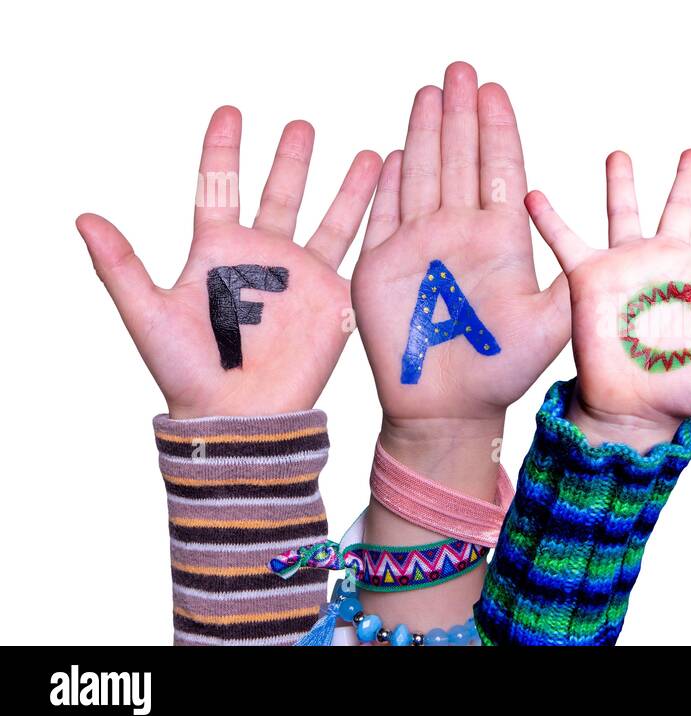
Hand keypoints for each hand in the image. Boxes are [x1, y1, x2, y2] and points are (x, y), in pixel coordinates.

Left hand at [77, 107, 380, 417]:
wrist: (240, 416)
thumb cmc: (188, 371)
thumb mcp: (148, 314)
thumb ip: (122, 265)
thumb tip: (84, 219)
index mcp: (219, 253)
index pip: (220, 188)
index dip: (223, 149)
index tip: (230, 112)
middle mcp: (262, 258)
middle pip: (280, 194)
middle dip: (292, 159)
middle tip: (301, 124)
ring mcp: (301, 277)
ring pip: (329, 219)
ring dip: (348, 187)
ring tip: (373, 153)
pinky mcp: (332, 299)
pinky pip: (358, 254)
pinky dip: (377, 223)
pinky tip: (393, 198)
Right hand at [352, 63, 569, 430]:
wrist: (450, 407)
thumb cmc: (502, 371)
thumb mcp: (549, 325)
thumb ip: (568, 286)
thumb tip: (595, 254)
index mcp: (501, 238)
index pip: (500, 168)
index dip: (497, 128)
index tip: (494, 89)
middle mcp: (461, 232)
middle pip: (460, 157)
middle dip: (460, 112)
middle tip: (461, 69)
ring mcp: (421, 244)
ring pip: (424, 173)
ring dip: (426, 131)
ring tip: (430, 91)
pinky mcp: (384, 265)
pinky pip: (385, 212)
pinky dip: (388, 181)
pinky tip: (395, 150)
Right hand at [526, 149, 690, 450]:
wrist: (636, 408)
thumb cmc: (687, 389)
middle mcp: (667, 263)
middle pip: (679, 208)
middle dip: (687, 180)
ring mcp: (628, 266)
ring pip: (625, 211)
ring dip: (622, 183)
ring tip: (619, 154)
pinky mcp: (591, 278)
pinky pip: (566, 240)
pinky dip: (550, 217)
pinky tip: (533, 193)